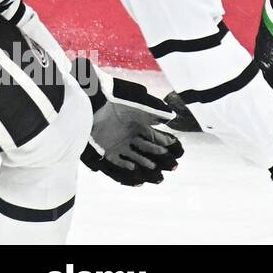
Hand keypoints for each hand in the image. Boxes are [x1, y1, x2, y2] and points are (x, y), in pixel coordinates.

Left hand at [74, 60, 184, 186]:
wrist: (92, 101)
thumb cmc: (117, 98)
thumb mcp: (140, 102)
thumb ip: (156, 110)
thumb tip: (172, 117)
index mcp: (139, 124)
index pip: (156, 137)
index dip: (168, 144)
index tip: (179, 151)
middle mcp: (129, 136)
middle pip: (148, 150)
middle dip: (160, 158)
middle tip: (173, 167)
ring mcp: (117, 144)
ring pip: (135, 158)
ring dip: (145, 165)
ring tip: (156, 173)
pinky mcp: (105, 151)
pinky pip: (116, 164)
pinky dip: (125, 169)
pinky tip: (136, 173)